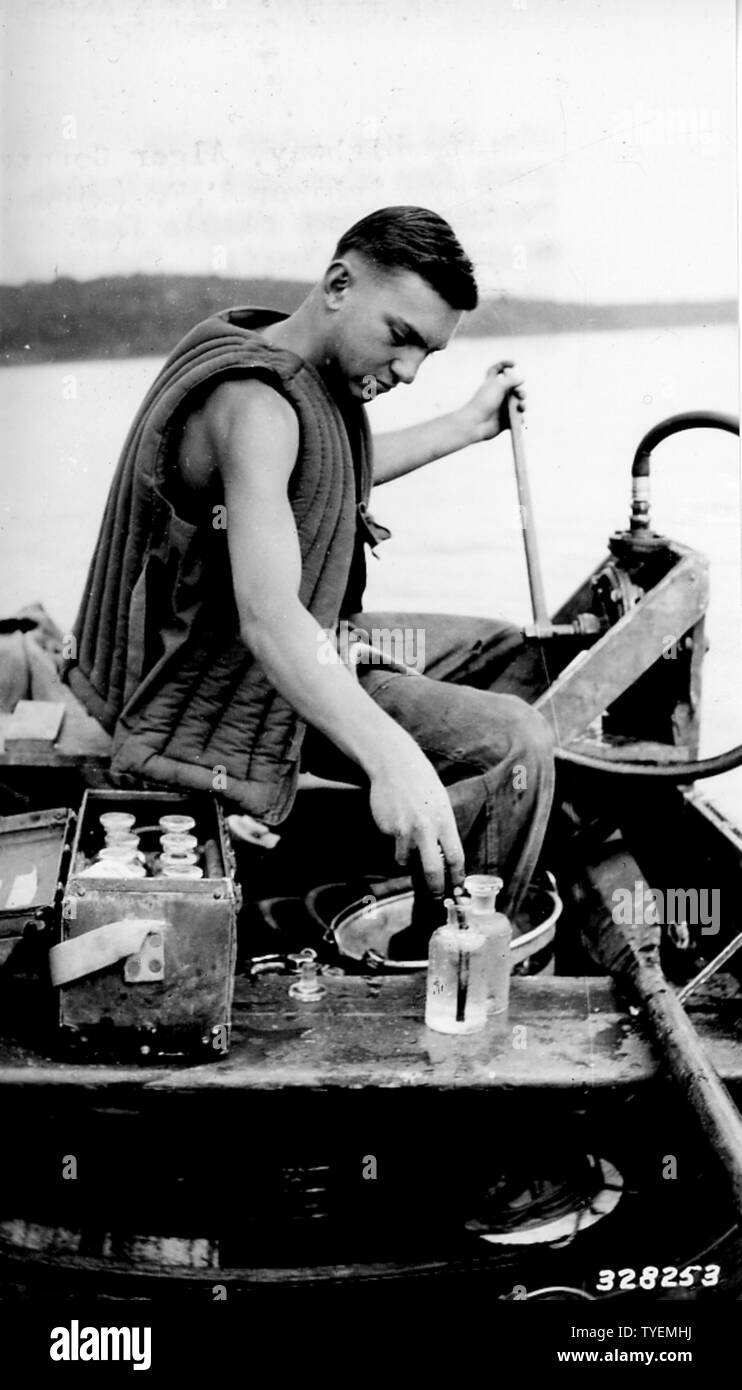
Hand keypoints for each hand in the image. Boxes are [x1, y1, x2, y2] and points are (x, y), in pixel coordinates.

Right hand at [368, 736, 464, 895]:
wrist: (395, 766)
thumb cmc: (422, 784)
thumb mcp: (441, 804)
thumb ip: (443, 829)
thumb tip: (444, 857)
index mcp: (444, 822)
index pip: (455, 856)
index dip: (457, 876)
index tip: (458, 888)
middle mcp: (426, 829)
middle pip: (433, 869)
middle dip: (435, 887)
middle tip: (436, 896)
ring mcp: (404, 831)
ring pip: (405, 859)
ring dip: (406, 856)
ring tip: (406, 834)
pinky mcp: (388, 829)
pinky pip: (392, 842)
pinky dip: (393, 837)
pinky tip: (395, 817)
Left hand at [461, 360, 525, 443]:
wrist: (475, 424)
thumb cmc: (484, 402)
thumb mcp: (498, 386)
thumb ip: (511, 380)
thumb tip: (522, 379)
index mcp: (492, 384)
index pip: (496, 370)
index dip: (504, 364)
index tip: (514, 364)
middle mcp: (497, 395)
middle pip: (513, 390)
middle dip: (520, 392)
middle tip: (520, 396)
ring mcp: (501, 408)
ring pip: (517, 404)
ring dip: (522, 405)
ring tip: (521, 408)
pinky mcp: (504, 421)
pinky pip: (516, 419)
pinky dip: (519, 418)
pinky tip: (519, 419)